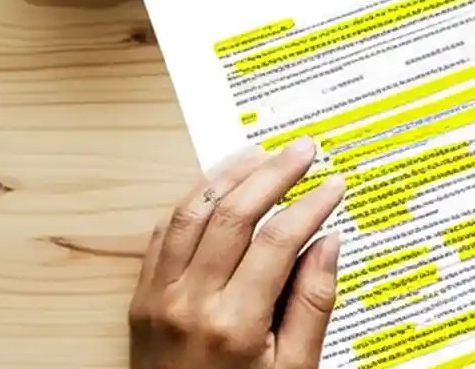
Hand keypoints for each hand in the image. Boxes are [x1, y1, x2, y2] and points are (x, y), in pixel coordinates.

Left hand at [129, 139, 344, 368]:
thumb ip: (312, 304)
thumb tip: (328, 242)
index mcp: (235, 324)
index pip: (278, 241)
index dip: (310, 205)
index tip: (333, 184)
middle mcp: (190, 304)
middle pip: (233, 214)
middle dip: (273, 174)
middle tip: (304, 150)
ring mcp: (158, 299)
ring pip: (191, 213)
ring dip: (227, 176)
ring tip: (261, 154)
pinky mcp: (141, 299)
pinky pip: (162, 234)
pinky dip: (190, 203)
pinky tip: (216, 187)